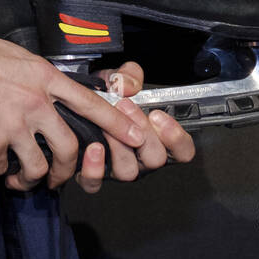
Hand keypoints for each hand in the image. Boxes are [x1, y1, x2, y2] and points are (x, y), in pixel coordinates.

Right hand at [0, 36, 193, 192]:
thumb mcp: (13, 55)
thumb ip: (34, 74)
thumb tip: (43, 87)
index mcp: (44, 78)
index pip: (90, 102)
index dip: (115, 123)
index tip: (134, 138)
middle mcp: (36, 103)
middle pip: (70, 147)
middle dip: (67, 170)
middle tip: (55, 177)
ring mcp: (15, 125)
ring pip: (38, 167)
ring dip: (27, 178)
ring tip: (13, 177)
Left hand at [74, 60, 195, 194]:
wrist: (75, 103)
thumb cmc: (103, 96)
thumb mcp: (117, 79)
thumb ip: (128, 76)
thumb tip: (128, 86)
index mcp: (156, 138)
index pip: (182, 151)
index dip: (176, 138)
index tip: (158, 115)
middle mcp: (140, 158)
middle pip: (156, 159)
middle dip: (143, 132)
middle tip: (127, 108)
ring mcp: (118, 169)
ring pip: (128, 172)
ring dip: (119, 146)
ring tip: (107, 124)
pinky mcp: (93, 175)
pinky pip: (95, 182)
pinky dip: (94, 167)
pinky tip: (93, 146)